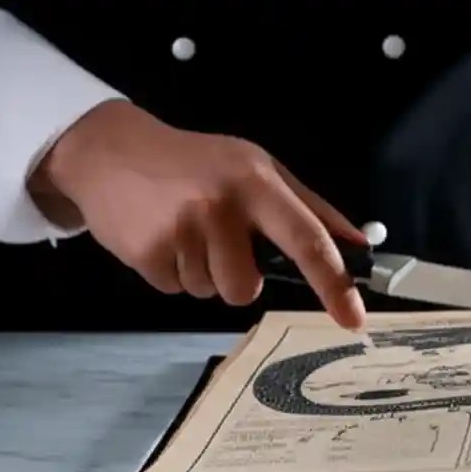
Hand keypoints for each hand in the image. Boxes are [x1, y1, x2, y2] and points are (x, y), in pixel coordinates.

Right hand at [30, 100, 367, 329]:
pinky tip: (162, 236)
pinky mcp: (146, 253)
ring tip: (185, 231)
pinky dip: (173, 272)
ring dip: (204, 273)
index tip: (353, 318)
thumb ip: (311, 209)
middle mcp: (220, 207)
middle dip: (238, 277)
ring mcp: (180, 231)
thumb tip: (359, 246)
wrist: (111, 152)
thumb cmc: (199, 163)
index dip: (334, 283)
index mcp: (257, 184)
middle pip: (247, 288)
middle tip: (217, 238)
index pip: (308, 240)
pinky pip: (177, 290)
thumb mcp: (259, 168)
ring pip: (213, 293)